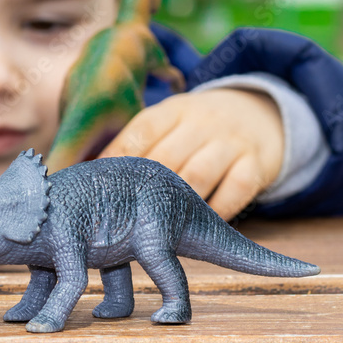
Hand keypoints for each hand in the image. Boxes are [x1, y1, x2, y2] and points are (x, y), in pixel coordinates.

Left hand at [99, 88, 284, 218]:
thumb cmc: (196, 131)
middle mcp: (201, 122)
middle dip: (140, 192)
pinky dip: (214, 213)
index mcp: (172, 111)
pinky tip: (196, 230)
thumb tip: (80, 175)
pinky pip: (234, 193)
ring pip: (198, 177)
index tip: (96, 189)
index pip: (139, 134)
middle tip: (117, 221)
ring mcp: (231, 142)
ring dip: (174, 207)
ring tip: (152, 232)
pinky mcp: (257, 164)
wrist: (262, 114)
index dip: (115, 162)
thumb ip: (136, 148)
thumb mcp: (169, 125)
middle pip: (166, 159)